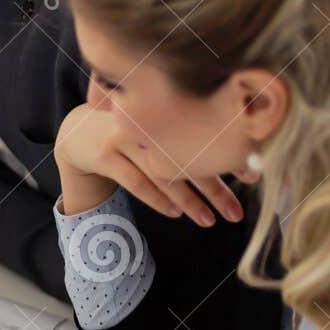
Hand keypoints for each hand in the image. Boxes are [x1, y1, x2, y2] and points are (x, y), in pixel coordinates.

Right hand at [53, 103, 246, 225]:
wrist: (77, 131)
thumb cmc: (130, 131)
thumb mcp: (157, 125)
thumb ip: (185, 132)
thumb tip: (237, 151)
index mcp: (165, 109)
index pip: (205, 136)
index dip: (229, 157)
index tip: (252, 177)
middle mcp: (146, 121)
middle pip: (187, 159)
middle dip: (216, 189)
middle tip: (236, 213)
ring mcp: (123, 137)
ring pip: (163, 174)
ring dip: (190, 201)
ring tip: (209, 221)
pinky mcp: (104, 155)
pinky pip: (136, 181)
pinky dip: (157, 199)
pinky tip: (175, 213)